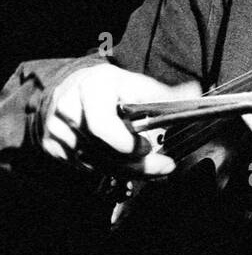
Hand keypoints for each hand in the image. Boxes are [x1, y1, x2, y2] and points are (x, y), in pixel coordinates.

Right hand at [40, 63, 201, 176]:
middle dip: (139, 165)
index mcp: (91, 88)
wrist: (68, 88)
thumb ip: (162, 93)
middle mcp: (70, 110)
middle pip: (105, 152)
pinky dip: (112, 171)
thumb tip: (194, 92)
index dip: (125, 144)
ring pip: (99, 165)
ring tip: (155, 169)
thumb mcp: (134, 83)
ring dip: (130, 171)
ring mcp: (58, 132)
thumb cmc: (108, 87)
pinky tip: (129, 167)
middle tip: (165, 168)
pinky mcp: (53, 148)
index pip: (102, 125)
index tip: (148, 146)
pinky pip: (88, 168)